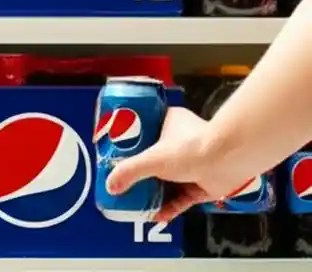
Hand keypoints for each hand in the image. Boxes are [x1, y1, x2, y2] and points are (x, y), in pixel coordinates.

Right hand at [105, 106, 253, 221]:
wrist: (228, 161)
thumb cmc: (193, 147)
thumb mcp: (152, 158)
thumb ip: (130, 171)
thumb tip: (111, 185)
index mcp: (168, 124)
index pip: (143, 132)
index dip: (130, 143)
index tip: (116, 153)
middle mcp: (180, 143)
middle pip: (154, 159)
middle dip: (140, 173)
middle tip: (123, 182)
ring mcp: (192, 165)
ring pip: (168, 180)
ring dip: (154, 192)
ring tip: (136, 202)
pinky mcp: (202, 184)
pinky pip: (182, 198)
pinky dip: (170, 207)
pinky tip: (157, 215)